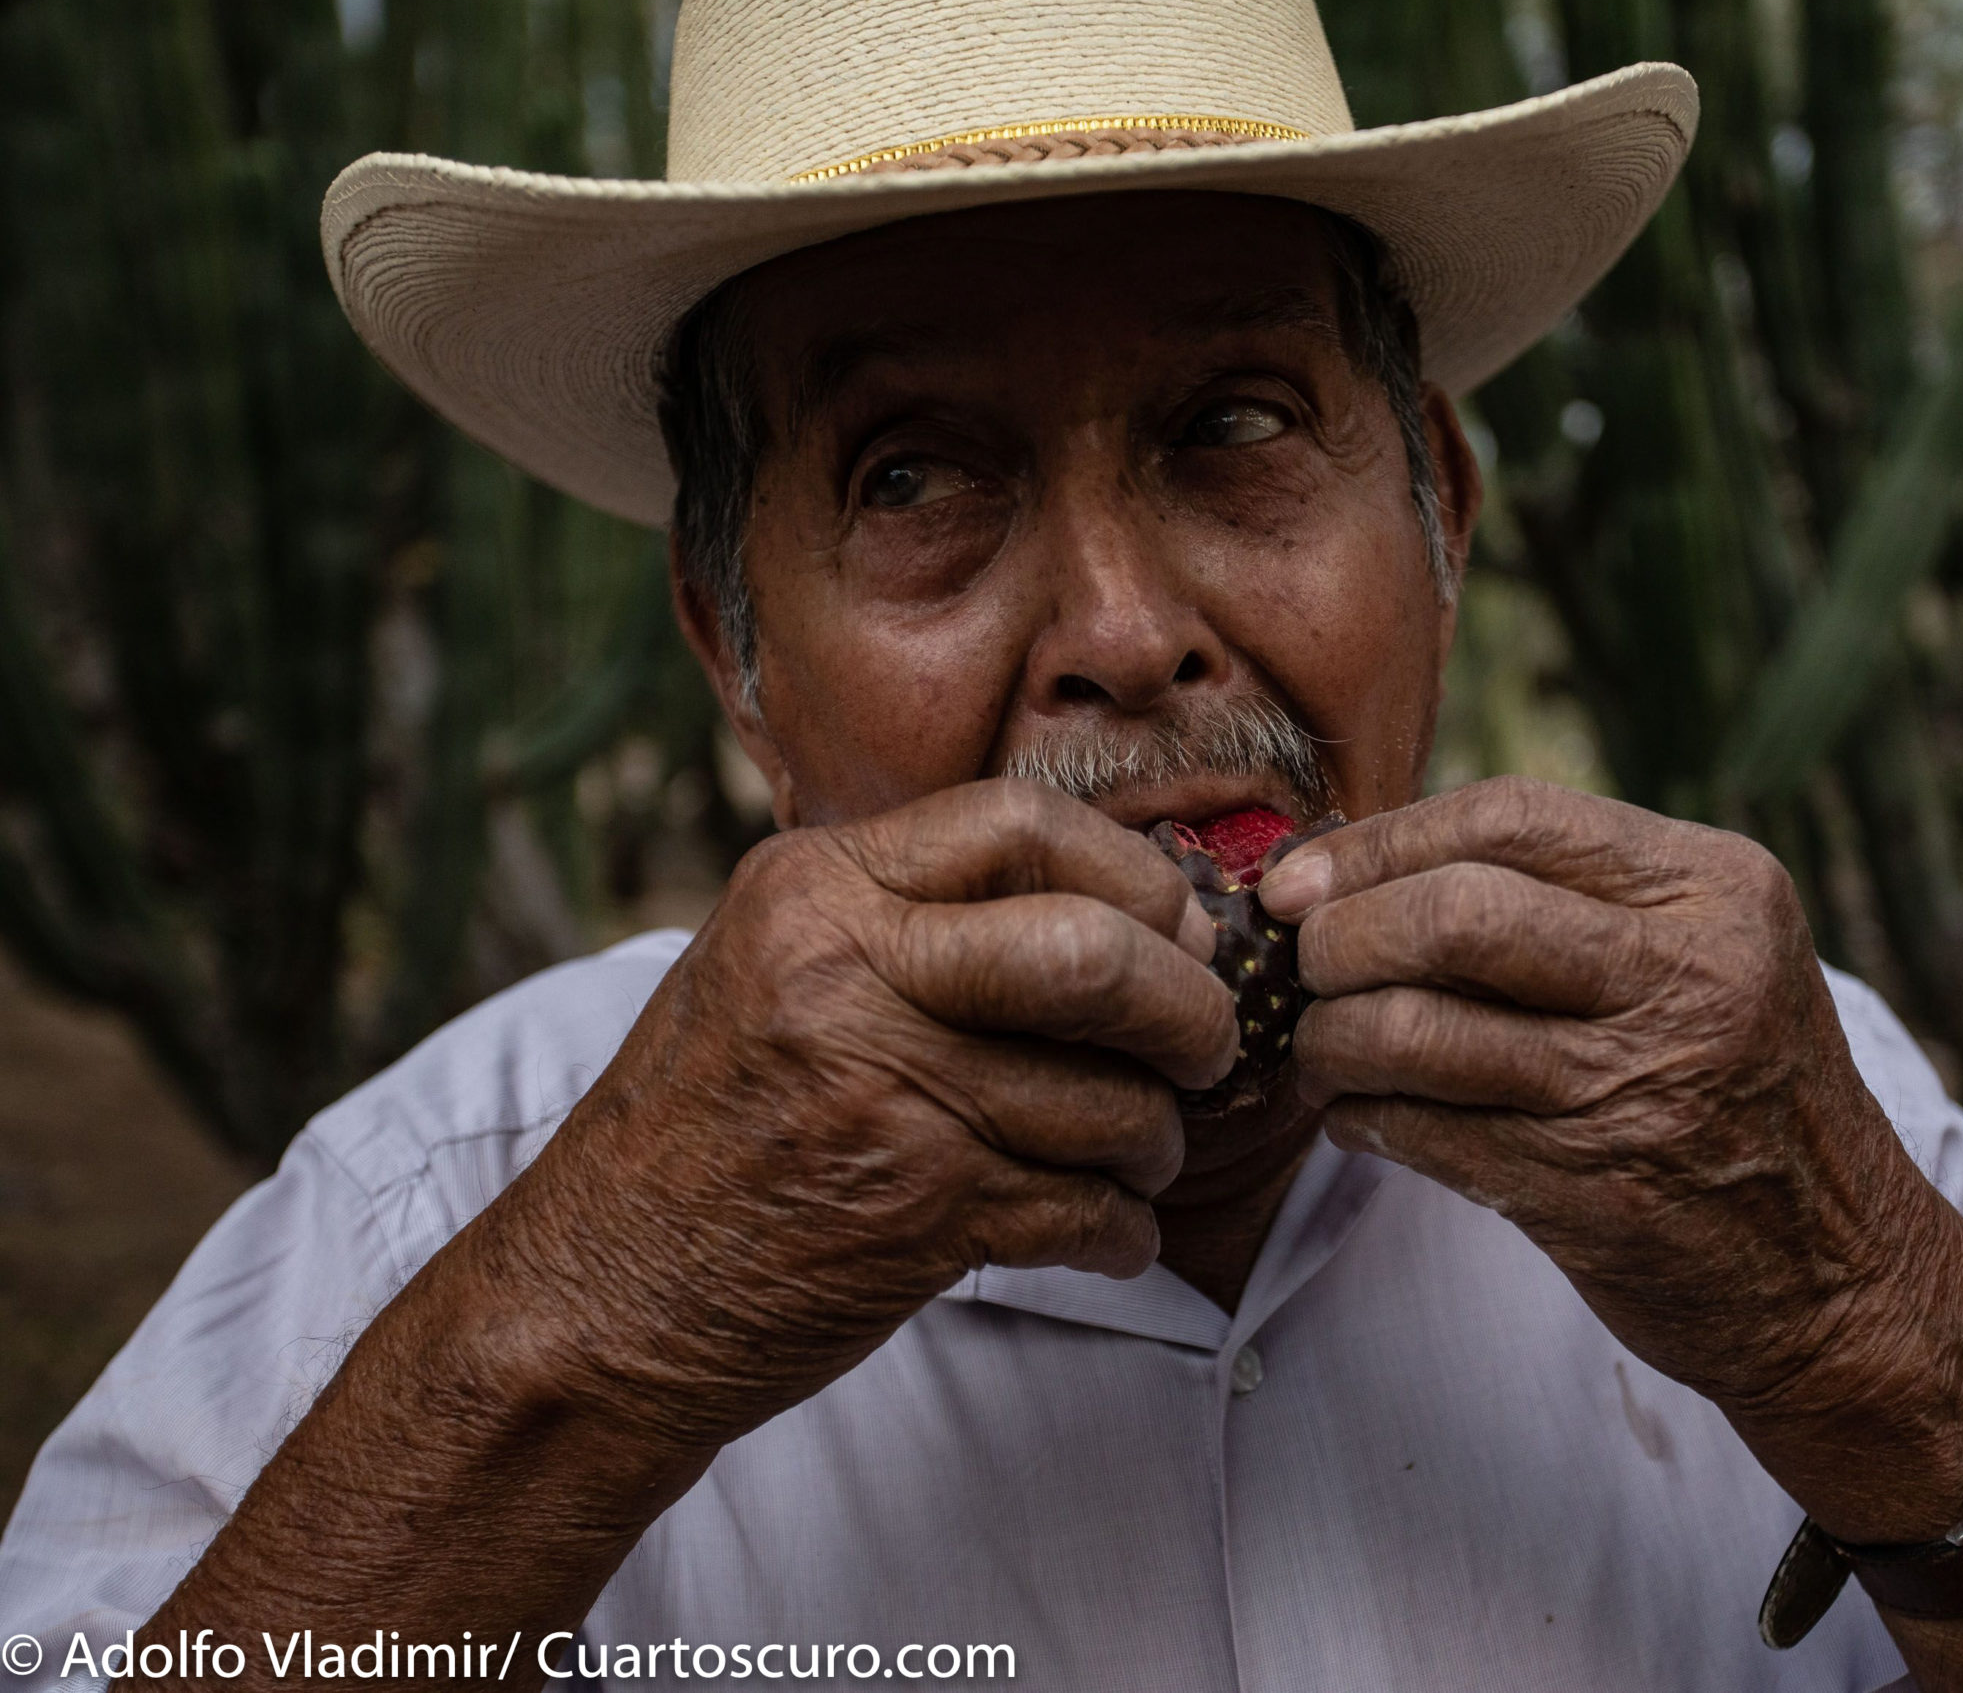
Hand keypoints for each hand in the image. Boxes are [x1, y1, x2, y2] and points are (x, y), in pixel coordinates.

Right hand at [472, 778, 1237, 1456]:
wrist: (596, 1295)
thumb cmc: (707, 1127)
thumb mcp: (773, 966)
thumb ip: (916, 917)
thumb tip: (1127, 904)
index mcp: (814, 888)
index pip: (1026, 825)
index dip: (1136, 877)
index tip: (1175, 932)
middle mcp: (846, 974)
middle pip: (1097, 952)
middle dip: (1189, 1008)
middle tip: (1207, 1047)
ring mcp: (882, 1096)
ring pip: (1111, 1099)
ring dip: (1158, 1141)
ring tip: (1140, 1156)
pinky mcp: (915, 1214)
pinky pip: (1087, 1208)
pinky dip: (1122, 1229)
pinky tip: (1105, 1230)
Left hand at [1257, 777, 1962, 1532]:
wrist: (1846, 1280)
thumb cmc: (1741, 1097)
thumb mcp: (1710, 956)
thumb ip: (1574, 897)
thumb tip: (1364, 860)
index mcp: (1717, 889)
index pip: (1513, 816)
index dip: (1383, 840)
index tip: (1302, 877)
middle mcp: (1694, 976)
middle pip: (1458, 912)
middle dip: (1343, 934)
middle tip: (1300, 962)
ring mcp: (1647, 1088)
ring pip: (1422, 1029)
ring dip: (1334, 1036)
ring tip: (1320, 1046)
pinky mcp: (1596, 1192)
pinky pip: (1428, 1134)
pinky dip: (1366, 1118)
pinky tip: (1359, 1115)